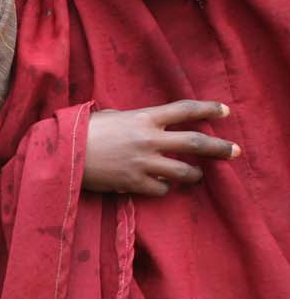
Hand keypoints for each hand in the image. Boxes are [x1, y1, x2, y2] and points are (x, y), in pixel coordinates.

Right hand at [82, 100, 237, 196]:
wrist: (62, 154)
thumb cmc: (82, 132)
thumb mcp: (110, 117)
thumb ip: (132, 119)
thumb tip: (143, 123)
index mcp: (144, 118)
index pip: (185, 110)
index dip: (208, 109)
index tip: (225, 112)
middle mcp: (149, 139)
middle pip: (195, 143)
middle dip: (219, 148)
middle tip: (235, 152)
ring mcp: (143, 162)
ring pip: (184, 171)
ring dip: (195, 174)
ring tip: (197, 175)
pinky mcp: (133, 182)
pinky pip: (161, 189)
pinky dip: (164, 188)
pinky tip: (161, 187)